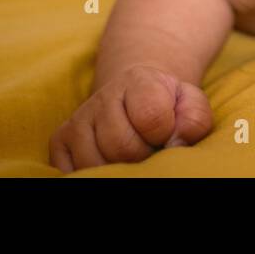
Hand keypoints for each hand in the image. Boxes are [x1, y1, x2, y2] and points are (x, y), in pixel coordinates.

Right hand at [49, 63, 212, 172]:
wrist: (134, 92)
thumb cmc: (166, 103)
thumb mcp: (189, 102)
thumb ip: (194, 118)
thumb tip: (175, 143)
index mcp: (137, 81)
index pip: (150, 116)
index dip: (165, 132)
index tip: (166, 131)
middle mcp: (102, 97)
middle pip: (121, 146)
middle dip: (143, 154)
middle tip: (149, 145)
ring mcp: (78, 118)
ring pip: (95, 162)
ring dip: (118, 166)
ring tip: (131, 151)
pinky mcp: (60, 139)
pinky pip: (72, 171)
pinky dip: (93, 173)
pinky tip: (109, 160)